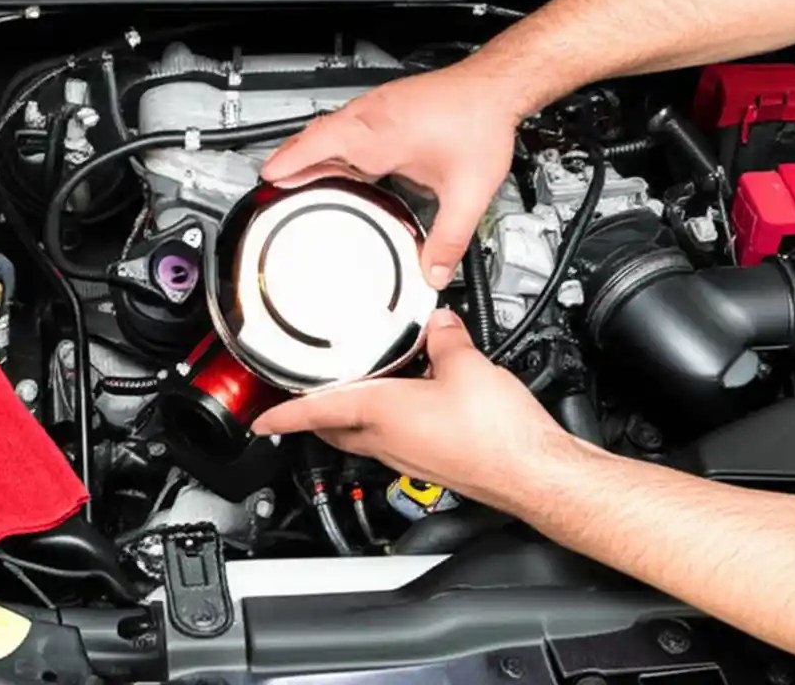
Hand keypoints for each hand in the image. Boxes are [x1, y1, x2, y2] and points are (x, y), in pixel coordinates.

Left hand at [252, 309, 589, 511]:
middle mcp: (389, 443)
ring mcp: (410, 458)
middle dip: (314, 414)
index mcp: (384, 414)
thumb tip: (438, 322)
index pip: (318, 412)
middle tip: (303, 397)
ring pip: (364, 437)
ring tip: (356, 389)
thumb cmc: (499, 435)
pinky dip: (387, 422)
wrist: (533, 472)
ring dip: (351, 417)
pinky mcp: (432, 463)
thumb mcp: (468, 366)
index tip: (261, 418)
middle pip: (335, 429)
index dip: (284, 412)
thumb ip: (446, 338)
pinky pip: (395, 441)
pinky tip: (411, 403)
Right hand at [260, 63, 522, 289]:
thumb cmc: (480, 122)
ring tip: (297, 174)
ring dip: (311, 149)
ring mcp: (379, 107)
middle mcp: (374, 116)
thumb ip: (450, 239)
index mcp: (381, 134)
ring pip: (331, 128)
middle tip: (273, 182)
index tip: (268, 175)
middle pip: (317, 135)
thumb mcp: (467, 192)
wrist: (495, 86)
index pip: (321, 143)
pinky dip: (332, 142)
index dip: (291, 161)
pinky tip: (337, 159)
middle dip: (292, 159)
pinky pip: (346, 124)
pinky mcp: (387, 106)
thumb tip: (434, 271)